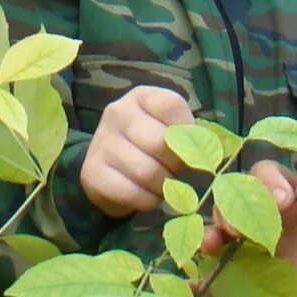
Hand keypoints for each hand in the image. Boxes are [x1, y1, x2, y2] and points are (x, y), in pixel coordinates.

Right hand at [81, 85, 195, 217]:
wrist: (109, 171)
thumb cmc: (149, 147)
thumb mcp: (168, 130)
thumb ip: (187, 135)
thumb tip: (204, 154)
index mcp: (141, 96)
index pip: (171, 106)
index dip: (188, 131)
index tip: (189, 146)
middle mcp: (117, 112)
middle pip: (160, 142)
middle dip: (176, 165)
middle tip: (176, 172)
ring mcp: (101, 141)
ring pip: (146, 171)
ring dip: (163, 186)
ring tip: (163, 186)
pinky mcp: (92, 171)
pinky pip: (130, 192)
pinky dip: (147, 200)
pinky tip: (148, 196)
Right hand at [201, 163, 296, 296]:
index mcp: (289, 193)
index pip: (263, 175)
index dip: (266, 184)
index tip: (282, 202)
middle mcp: (266, 215)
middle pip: (232, 202)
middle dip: (229, 211)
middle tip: (237, 229)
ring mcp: (257, 247)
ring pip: (222, 235)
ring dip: (211, 238)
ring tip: (210, 247)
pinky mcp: (256, 277)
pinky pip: (227, 276)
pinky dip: (208, 281)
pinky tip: (196, 286)